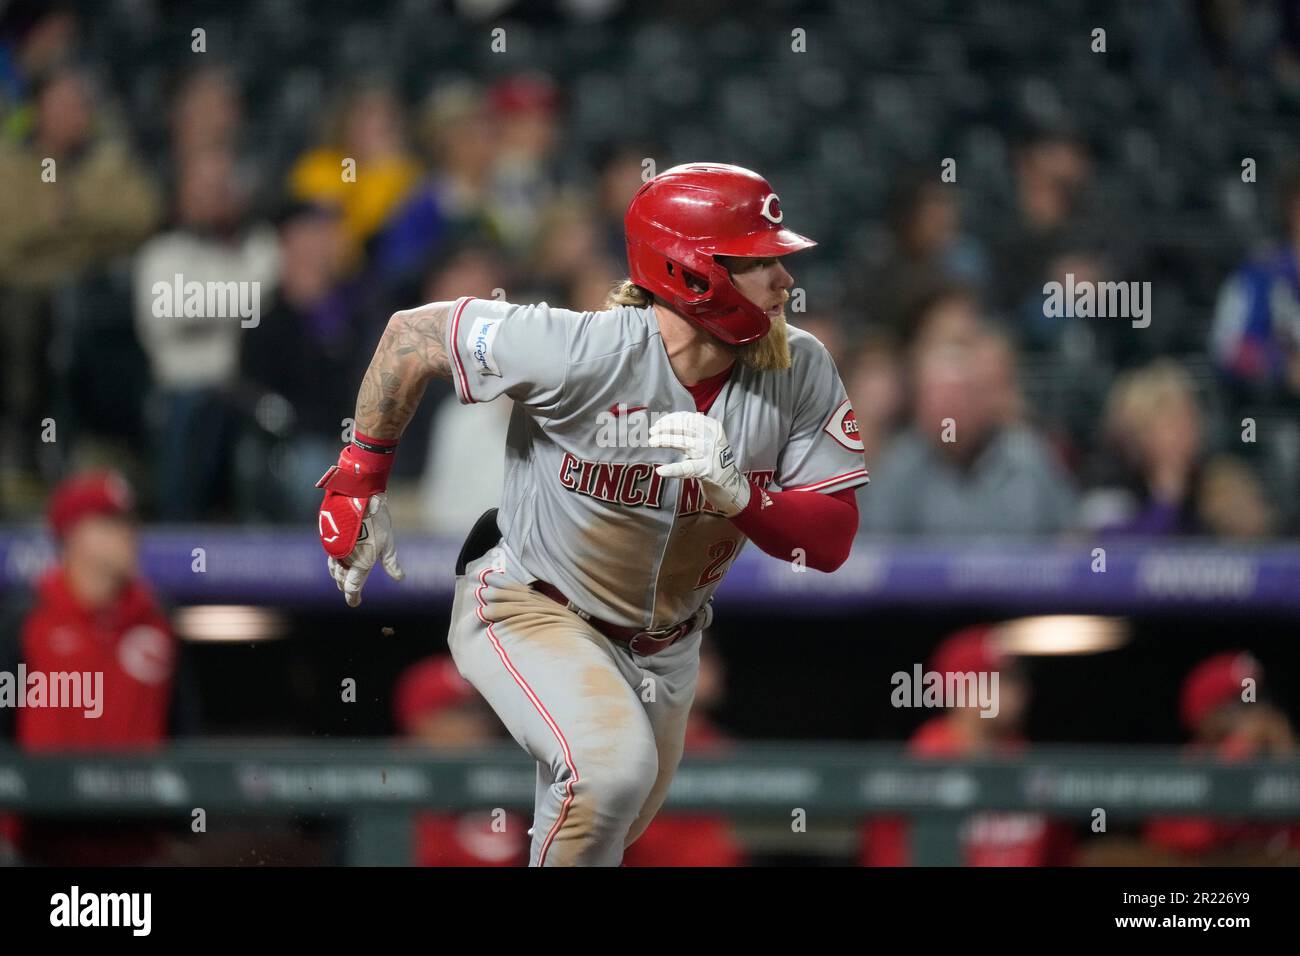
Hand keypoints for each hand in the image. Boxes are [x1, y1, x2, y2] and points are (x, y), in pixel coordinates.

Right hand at [324, 492, 404, 606]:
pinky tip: (338, 562)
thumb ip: (391, 562)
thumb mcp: (388, 543)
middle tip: (350, 591)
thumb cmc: (377, 521)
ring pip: (334, 569)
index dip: (353, 597)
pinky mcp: (329, 539)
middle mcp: (345, 560)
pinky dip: (334, 564)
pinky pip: (330, 557)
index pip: (353, 587)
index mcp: (361, 564)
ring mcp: (335, 549)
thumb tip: (400, 578)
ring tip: (342, 579)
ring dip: (338, 576)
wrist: (358, 498)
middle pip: (341, 580)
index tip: (355, 603)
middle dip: (345, 586)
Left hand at [648, 411, 750, 516]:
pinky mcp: (707, 471)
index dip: (671, 419)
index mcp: (713, 427)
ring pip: (684, 443)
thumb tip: (668, 421)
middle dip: (666, 428)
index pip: (689, 418)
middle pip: (685, 428)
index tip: (658, 423)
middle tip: (652, 432)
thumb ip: (693, 430)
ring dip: (665, 441)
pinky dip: (672, 469)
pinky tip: (661, 471)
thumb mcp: (707, 439)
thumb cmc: (713, 458)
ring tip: (652, 442)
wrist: (730, 482)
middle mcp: (712, 438)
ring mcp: (710, 454)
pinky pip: (687, 468)